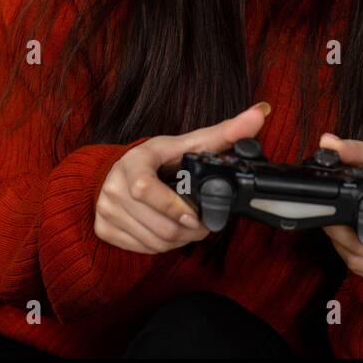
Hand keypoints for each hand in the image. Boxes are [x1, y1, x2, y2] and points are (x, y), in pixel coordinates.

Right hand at [93, 102, 269, 253]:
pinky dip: (161, 246)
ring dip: (178, 240)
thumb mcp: (185, 143)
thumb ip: (223, 132)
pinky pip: (142, 249)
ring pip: (153, 241)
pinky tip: (168, 231)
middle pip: (158, 224)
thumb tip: (259, 113)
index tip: (196, 215)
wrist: (115, 173)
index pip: (144, 190)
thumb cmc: (156, 159)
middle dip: (189, 230)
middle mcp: (114, 187)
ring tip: (189, 227)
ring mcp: (107, 210)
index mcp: (134, 162)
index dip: (172, 206)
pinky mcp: (103, 229)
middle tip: (205, 224)